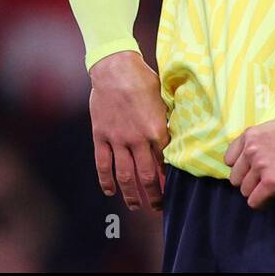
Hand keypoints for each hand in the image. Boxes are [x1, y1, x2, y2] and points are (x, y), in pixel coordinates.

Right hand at [89, 51, 169, 212]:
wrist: (114, 68)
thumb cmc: (142, 79)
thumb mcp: (162, 99)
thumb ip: (165, 121)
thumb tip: (173, 137)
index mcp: (156, 130)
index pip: (165, 162)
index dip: (168, 178)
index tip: (171, 189)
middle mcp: (138, 139)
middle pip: (147, 175)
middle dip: (154, 195)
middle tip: (158, 207)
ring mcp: (118, 139)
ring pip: (125, 175)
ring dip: (131, 194)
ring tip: (135, 206)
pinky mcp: (101, 136)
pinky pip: (103, 164)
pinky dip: (106, 181)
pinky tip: (110, 192)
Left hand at [224, 121, 274, 209]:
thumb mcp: (272, 131)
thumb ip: (253, 140)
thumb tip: (236, 157)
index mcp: (250, 135)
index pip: (228, 160)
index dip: (241, 168)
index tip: (253, 169)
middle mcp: (252, 148)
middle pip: (235, 178)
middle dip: (249, 182)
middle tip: (265, 180)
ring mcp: (261, 165)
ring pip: (244, 191)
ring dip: (257, 192)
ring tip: (271, 187)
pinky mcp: (270, 182)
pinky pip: (254, 202)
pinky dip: (261, 203)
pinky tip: (272, 197)